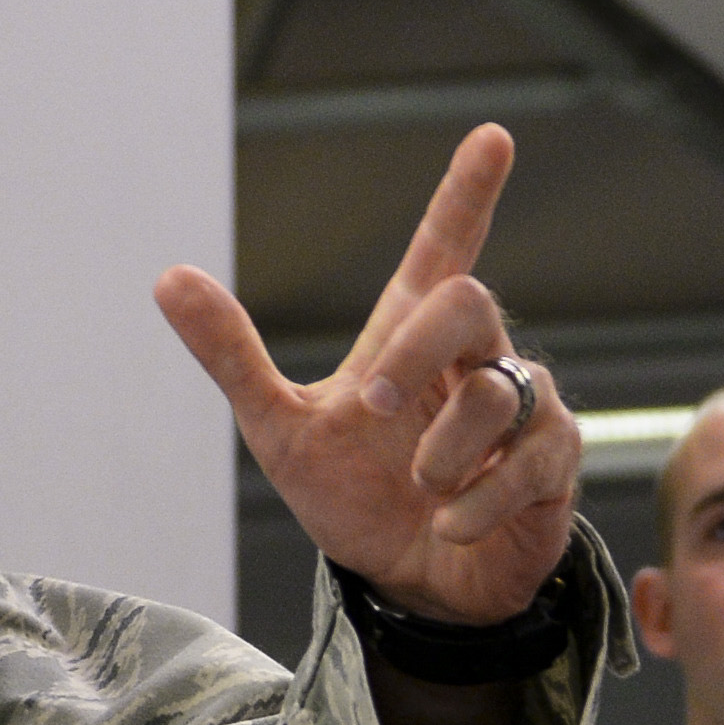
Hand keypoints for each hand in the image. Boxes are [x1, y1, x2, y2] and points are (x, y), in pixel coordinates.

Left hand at [152, 124, 582, 629]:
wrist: (410, 588)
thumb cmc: (356, 499)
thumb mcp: (281, 429)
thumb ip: (232, 355)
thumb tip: (167, 277)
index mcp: (413, 338)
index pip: (446, 249)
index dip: (467, 194)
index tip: (493, 137)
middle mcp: (477, 359)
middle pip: (469, 304)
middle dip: (416, 357)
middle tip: (373, 410)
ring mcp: (525, 410)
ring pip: (499, 392)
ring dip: (443, 454)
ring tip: (423, 491)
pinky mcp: (556, 465)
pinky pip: (530, 464)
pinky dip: (476, 503)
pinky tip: (450, 524)